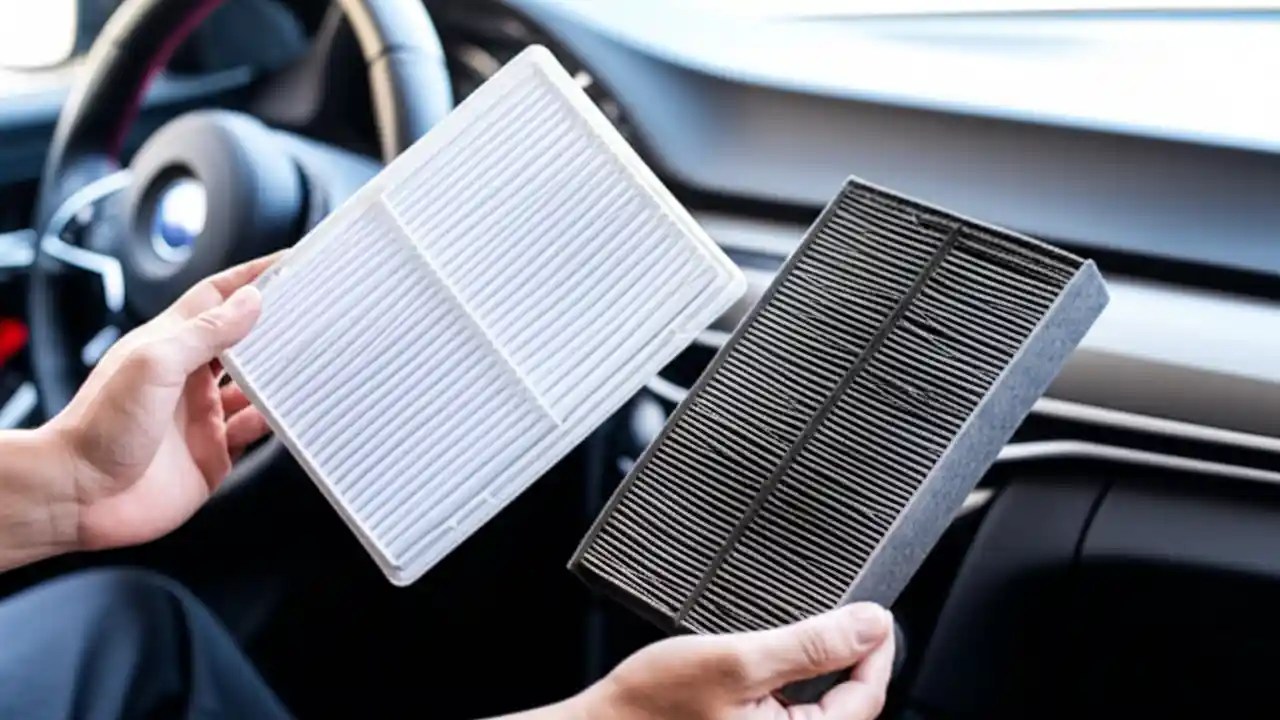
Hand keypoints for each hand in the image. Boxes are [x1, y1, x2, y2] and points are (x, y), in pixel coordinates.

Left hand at [46, 253, 279, 550]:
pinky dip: (275, 421)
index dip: (250, 279)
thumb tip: (251, 301)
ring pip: (255, 387)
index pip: (217, 299)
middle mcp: (187, 378)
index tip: (286, 264)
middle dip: (274, 326)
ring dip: (279, 376)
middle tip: (310, 313)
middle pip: (242, 341)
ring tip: (308, 362)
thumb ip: (206, 333)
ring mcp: (201, 416)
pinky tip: (288, 413)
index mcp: (169, 345)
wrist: (79, 497)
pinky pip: (254, 431)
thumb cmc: (98, 427)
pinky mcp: (212, 454)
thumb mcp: (155, 364)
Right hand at [575, 603, 894, 718]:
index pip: (868, 697)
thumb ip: (811, 643)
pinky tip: (761, 666)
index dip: (875, 648)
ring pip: (818, 706)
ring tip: (784, 641)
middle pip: (847, 703)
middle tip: (827, 617)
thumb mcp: (738, 660)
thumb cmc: (651, 707)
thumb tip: (872, 624)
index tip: (873, 613)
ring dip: (811, 669)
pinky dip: (785, 684)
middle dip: (839, 658)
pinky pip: (788, 713)